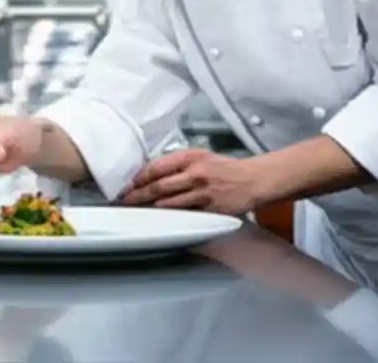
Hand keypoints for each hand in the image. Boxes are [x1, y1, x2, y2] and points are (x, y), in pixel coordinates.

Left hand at [119, 148, 259, 214]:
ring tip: (137, 212)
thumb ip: (179, 163)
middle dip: (138, 195)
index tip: (127, 185)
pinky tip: (161, 221)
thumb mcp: (202, 157)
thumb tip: (152, 173)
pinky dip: (171, 218)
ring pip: (169, 203)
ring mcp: (202, 193)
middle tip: (124, 201)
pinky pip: (185, 215)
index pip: (157, 167)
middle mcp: (195, 173)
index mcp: (191, 157)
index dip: (139, 177)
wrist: (253, 179)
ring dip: (151, 209)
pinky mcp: (209, 209)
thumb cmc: (226, 168)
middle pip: (159, 186)